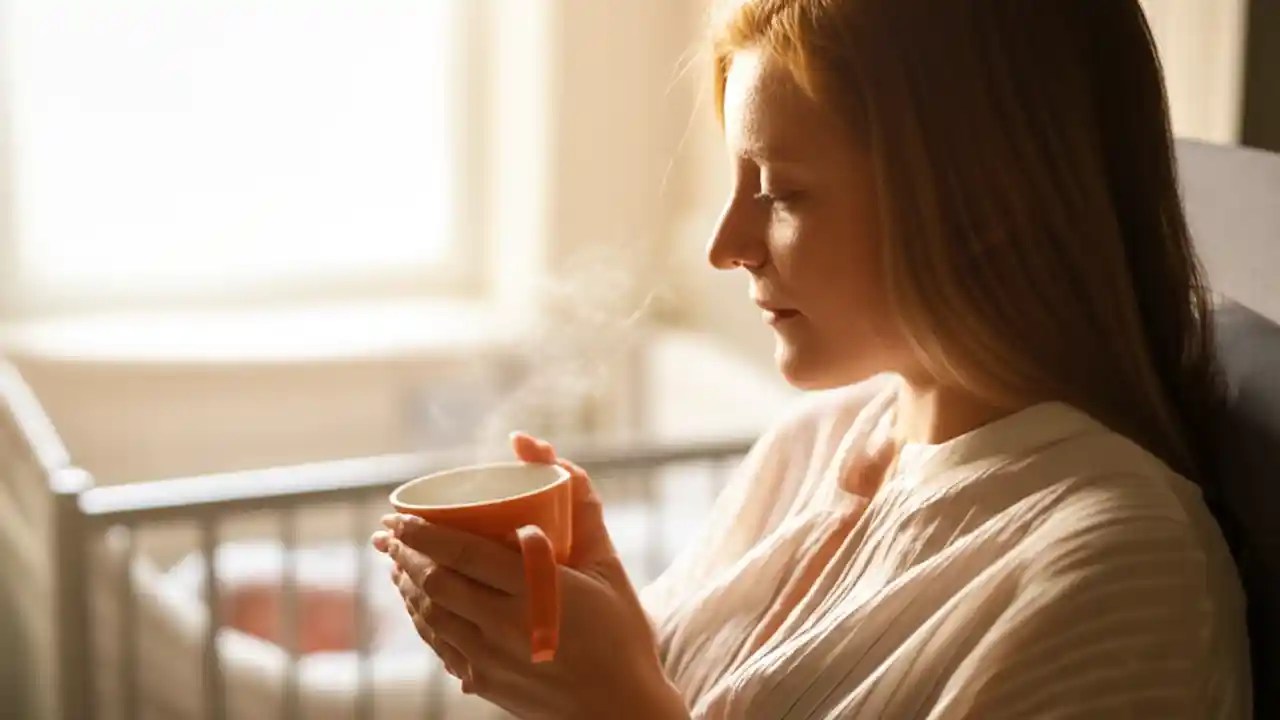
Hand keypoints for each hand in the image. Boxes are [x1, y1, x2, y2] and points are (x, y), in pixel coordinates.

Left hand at [371, 433, 688, 719]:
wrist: (622, 711)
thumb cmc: (621, 631)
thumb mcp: (607, 563)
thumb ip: (579, 502)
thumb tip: (532, 446)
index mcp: (536, 591)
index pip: (461, 552)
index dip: (422, 532)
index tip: (400, 514)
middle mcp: (505, 626)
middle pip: (436, 583)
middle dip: (405, 555)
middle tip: (389, 534)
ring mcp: (490, 660)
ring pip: (430, 615)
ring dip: (407, 586)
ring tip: (397, 563)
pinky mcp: (485, 683)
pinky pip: (439, 645)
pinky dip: (422, 619)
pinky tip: (419, 604)